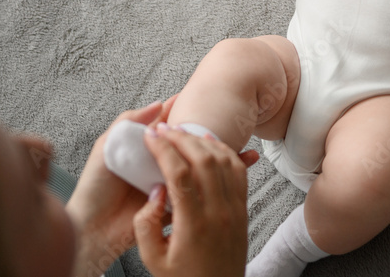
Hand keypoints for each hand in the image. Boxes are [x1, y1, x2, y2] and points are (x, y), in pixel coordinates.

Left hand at [66, 99, 259, 275]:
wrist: (94, 229)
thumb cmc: (96, 188)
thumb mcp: (107, 148)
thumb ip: (128, 123)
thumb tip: (158, 104)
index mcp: (144, 147)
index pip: (169, 124)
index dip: (185, 110)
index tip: (206, 96)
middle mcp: (159, 163)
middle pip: (188, 143)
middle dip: (208, 132)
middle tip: (230, 120)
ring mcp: (169, 182)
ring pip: (198, 164)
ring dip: (219, 154)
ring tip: (241, 143)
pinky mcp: (176, 201)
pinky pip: (199, 189)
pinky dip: (219, 180)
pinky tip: (236, 170)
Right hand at [134, 126, 247, 276]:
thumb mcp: (152, 261)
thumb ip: (146, 225)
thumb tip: (154, 191)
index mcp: (194, 225)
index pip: (180, 173)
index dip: (164, 149)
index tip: (150, 136)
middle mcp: (219, 213)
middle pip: (204, 159)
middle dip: (181, 137)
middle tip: (163, 128)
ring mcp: (235, 210)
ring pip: (224, 160)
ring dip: (203, 140)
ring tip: (182, 132)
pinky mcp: (243, 210)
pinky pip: (238, 171)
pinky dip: (225, 152)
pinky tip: (209, 145)